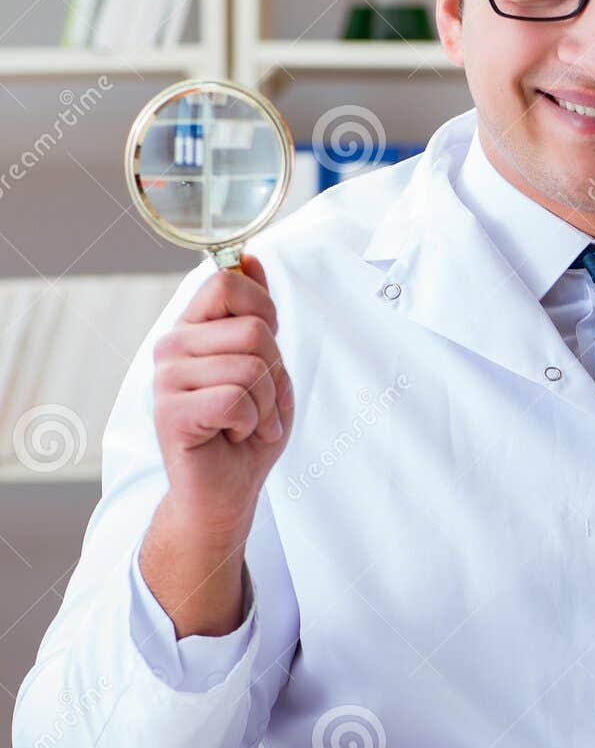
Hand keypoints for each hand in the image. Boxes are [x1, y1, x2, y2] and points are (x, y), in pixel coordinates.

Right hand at [140, 255, 292, 636]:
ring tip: (247, 423)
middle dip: (276, 374)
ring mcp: (166, 379)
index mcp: (194, 328)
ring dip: (267, 405)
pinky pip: (235, 400)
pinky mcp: (169, 413)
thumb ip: (256, 312)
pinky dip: (252, 424)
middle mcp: (173, 346)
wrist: (228, 490)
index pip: (228, 283)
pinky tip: (234, 436)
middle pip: (255, 330)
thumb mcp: (267, 363)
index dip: (265, 311)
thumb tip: (248, 257)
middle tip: (259, 403)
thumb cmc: (247, 427)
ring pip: (250, 368)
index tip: (266, 350)